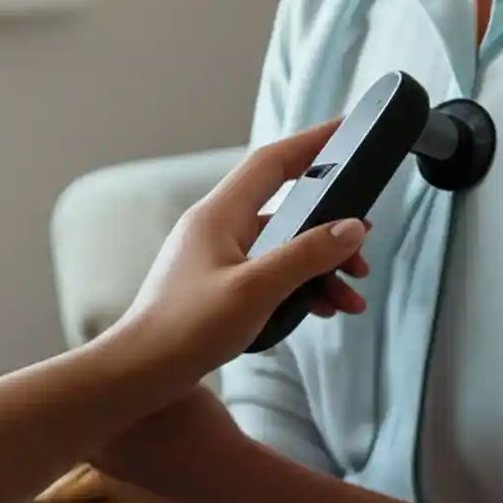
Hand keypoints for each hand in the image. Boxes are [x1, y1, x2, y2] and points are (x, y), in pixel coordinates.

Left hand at [101, 120, 368, 383]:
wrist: (140, 373)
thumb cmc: (185, 330)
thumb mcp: (255, 290)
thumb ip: (305, 256)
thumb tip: (351, 228)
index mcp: (218, 215)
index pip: (272, 162)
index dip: (312, 142)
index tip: (347, 130)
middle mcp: (216, 228)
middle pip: (286, 207)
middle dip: (330, 228)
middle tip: (362, 251)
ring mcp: (217, 257)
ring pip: (283, 247)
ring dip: (320, 267)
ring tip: (350, 297)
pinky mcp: (220, 285)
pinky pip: (271, 274)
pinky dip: (300, 286)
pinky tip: (322, 309)